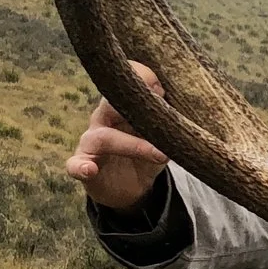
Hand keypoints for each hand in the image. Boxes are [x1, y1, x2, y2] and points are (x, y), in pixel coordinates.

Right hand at [65, 62, 170, 212]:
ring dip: (132, 145)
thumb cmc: (147, 153)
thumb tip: (192, 112)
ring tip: (159, 155)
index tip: (162, 86)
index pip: (125, 86)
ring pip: (103, 138)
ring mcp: (90, 142)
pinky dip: (80, 167)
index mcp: (122, 107)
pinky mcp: (83, 166)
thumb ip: (170, 123)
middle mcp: (103, 119)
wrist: (132, 188)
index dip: (140, 80)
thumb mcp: (162, 138)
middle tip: (159, 104)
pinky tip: (89, 169)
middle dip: (131, 104)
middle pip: (111, 105)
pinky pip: (75, 165)